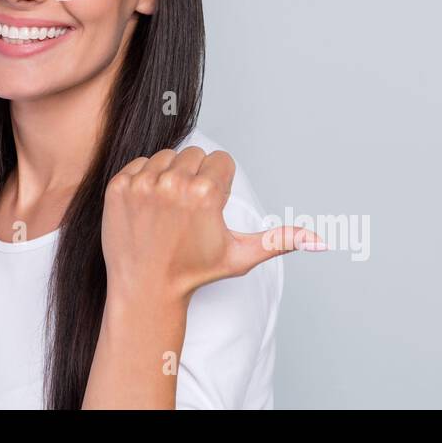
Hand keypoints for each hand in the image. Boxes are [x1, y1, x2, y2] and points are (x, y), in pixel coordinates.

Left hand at [101, 146, 324, 304]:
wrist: (146, 287)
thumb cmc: (194, 272)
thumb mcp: (241, 255)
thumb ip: (280, 240)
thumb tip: (323, 241)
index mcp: (206, 194)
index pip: (221, 161)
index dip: (220, 184)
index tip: (210, 208)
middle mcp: (173, 183)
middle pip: (195, 155)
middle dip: (197, 177)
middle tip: (190, 210)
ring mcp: (142, 184)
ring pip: (167, 156)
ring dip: (170, 175)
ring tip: (169, 210)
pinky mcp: (118, 186)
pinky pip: (140, 163)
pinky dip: (145, 179)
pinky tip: (149, 208)